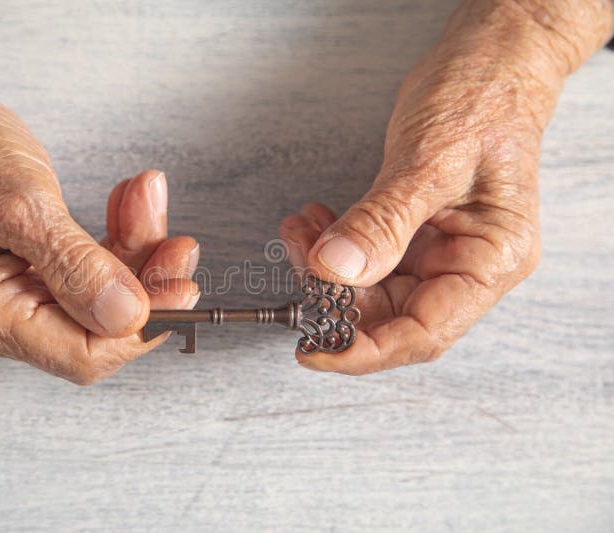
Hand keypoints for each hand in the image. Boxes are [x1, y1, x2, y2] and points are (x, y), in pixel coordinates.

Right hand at [0, 50, 199, 384]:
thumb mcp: (19, 201)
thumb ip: (73, 264)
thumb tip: (127, 316)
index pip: (82, 354)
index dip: (139, 327)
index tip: (180, 287)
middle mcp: (0, 316)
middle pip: (100, 327)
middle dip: (148, 284)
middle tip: (180, 244)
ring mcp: (19, 295)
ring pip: (105, 296)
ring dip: (140, 251)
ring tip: (148, 197)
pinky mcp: (35, 272)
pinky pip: (94, 269)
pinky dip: (121, 236)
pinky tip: (131, 200)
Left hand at [281, 0, 613, 373]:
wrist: (491, 61)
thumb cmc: (482, 100)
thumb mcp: (429, 161)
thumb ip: (383, 221)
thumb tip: (337, 271)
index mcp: (492, 260)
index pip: (423, 333)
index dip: (365, 351)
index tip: (314, 351)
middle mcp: (468, 265)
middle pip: (392, 316)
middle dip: (334, 298)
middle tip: (297, 264)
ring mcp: (441, 250)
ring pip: (373, 288)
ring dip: (327, 268)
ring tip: (300, 231)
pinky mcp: (416, 232)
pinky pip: (368, 257)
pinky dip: (335, 245)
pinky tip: (314, 221)